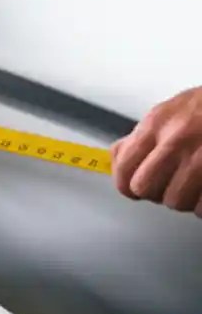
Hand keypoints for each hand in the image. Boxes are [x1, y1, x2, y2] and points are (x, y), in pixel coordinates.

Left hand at [111, 87, 201, 214]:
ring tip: (195, 185)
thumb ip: (144, 136)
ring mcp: (201, 161)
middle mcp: (176, 141)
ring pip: (176, 201)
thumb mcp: (170, 112)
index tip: (135, 188)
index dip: (127, 184)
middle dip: (156, 192)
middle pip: (145, 188)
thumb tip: (119, 158)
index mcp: (157, 124)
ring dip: (185, 200)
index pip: (124, 167)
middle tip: (170, 184)